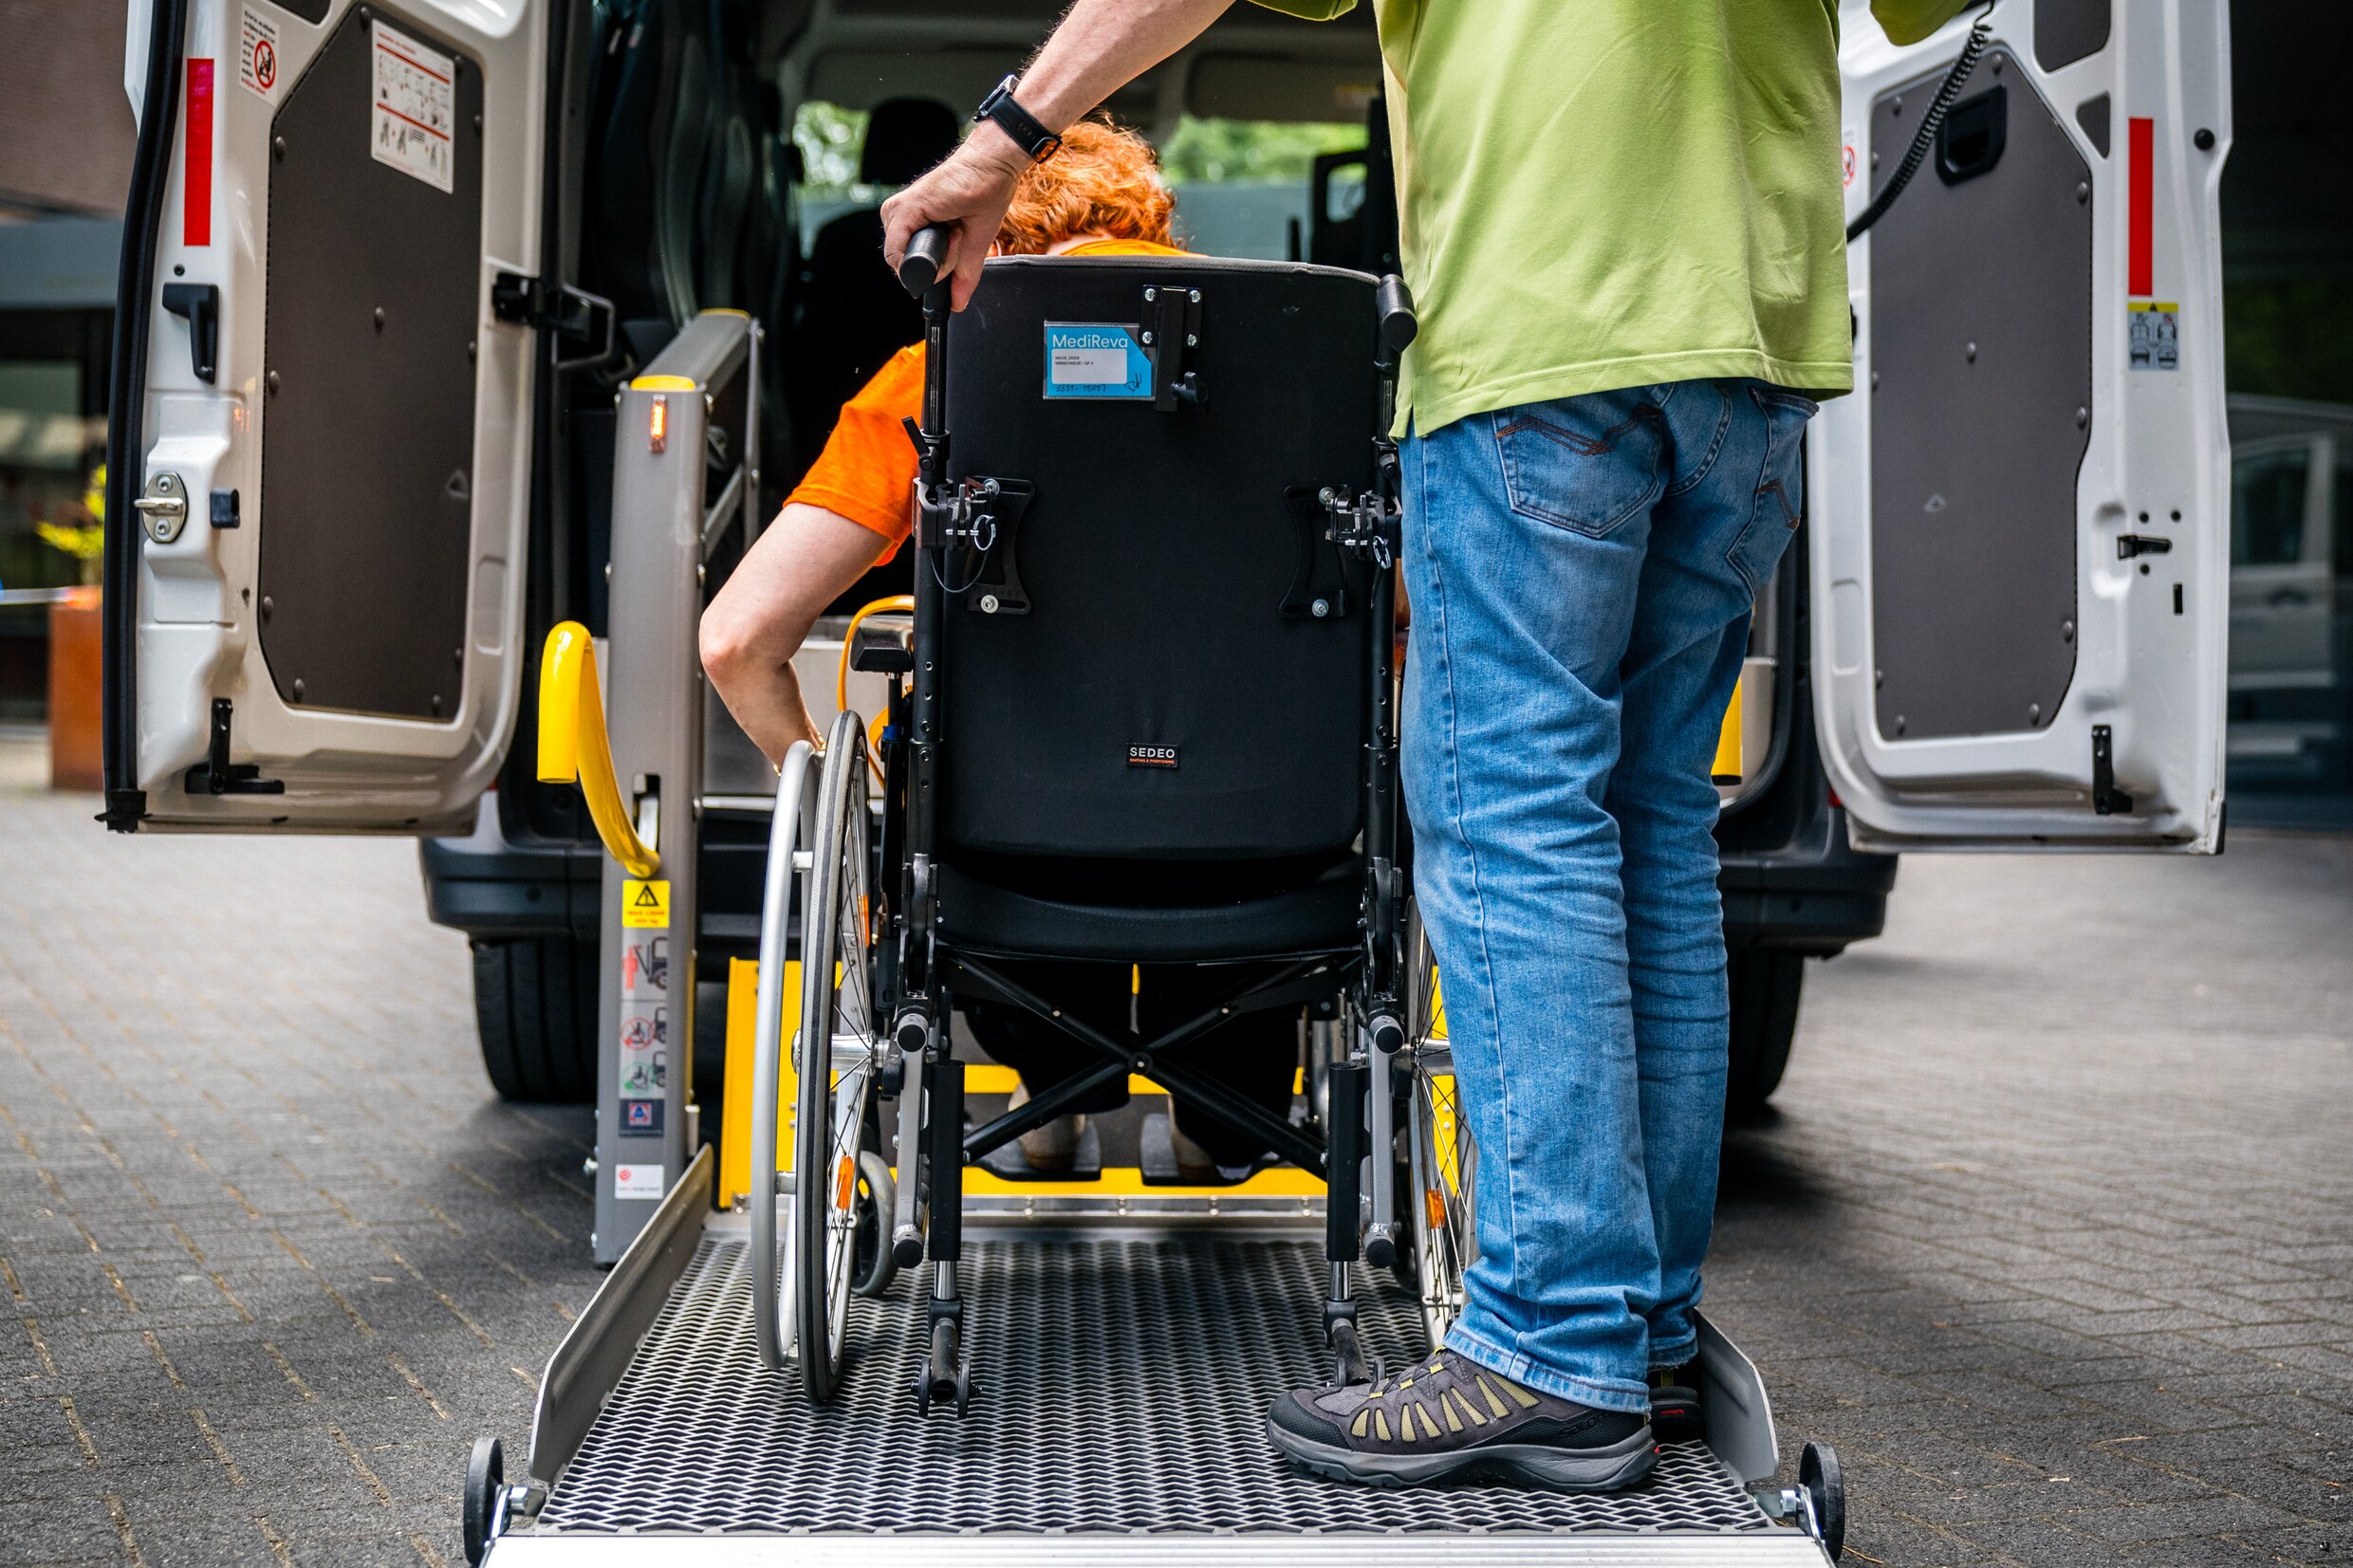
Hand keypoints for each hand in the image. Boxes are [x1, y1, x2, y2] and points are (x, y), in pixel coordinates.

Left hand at [881, 123, 1031, 310]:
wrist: (992, 169)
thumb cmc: (984, 194)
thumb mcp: (973, 246)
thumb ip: (962, 277)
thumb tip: (958, 303)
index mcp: (911, 224)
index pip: (908, 266)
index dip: (934, 270)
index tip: (956, 249)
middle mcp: (899, 218)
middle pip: (909, 267)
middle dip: (940, 262)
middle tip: (960, 235)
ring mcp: (898, 213)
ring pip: (909, 263)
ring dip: (942, 254)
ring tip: (958, 228)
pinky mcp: (903, 210)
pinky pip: (906, 252)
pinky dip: (935, 250)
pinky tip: (951, 229)